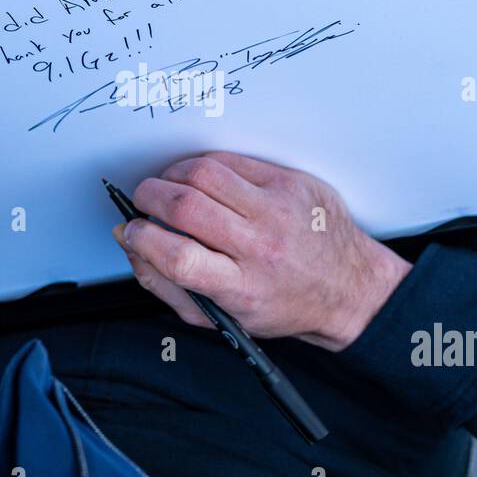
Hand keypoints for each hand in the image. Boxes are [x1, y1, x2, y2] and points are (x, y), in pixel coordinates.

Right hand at [114, 152, 411, 351]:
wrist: (347, 287)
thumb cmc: (283, 303)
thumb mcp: (221, 315)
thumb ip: (166, 283)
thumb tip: (130, 243)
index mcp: (242, 288)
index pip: (178, 257)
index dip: (141, 239)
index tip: (131, 231)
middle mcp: (261, 247)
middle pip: (186, 206)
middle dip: (149, 197)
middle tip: (144, 202)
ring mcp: (278, 210)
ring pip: (206, 173)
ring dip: (173, 175)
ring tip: (170, 187)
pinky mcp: (290, 183)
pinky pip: (233, 160)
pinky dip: (204, 165)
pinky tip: (201, 179)